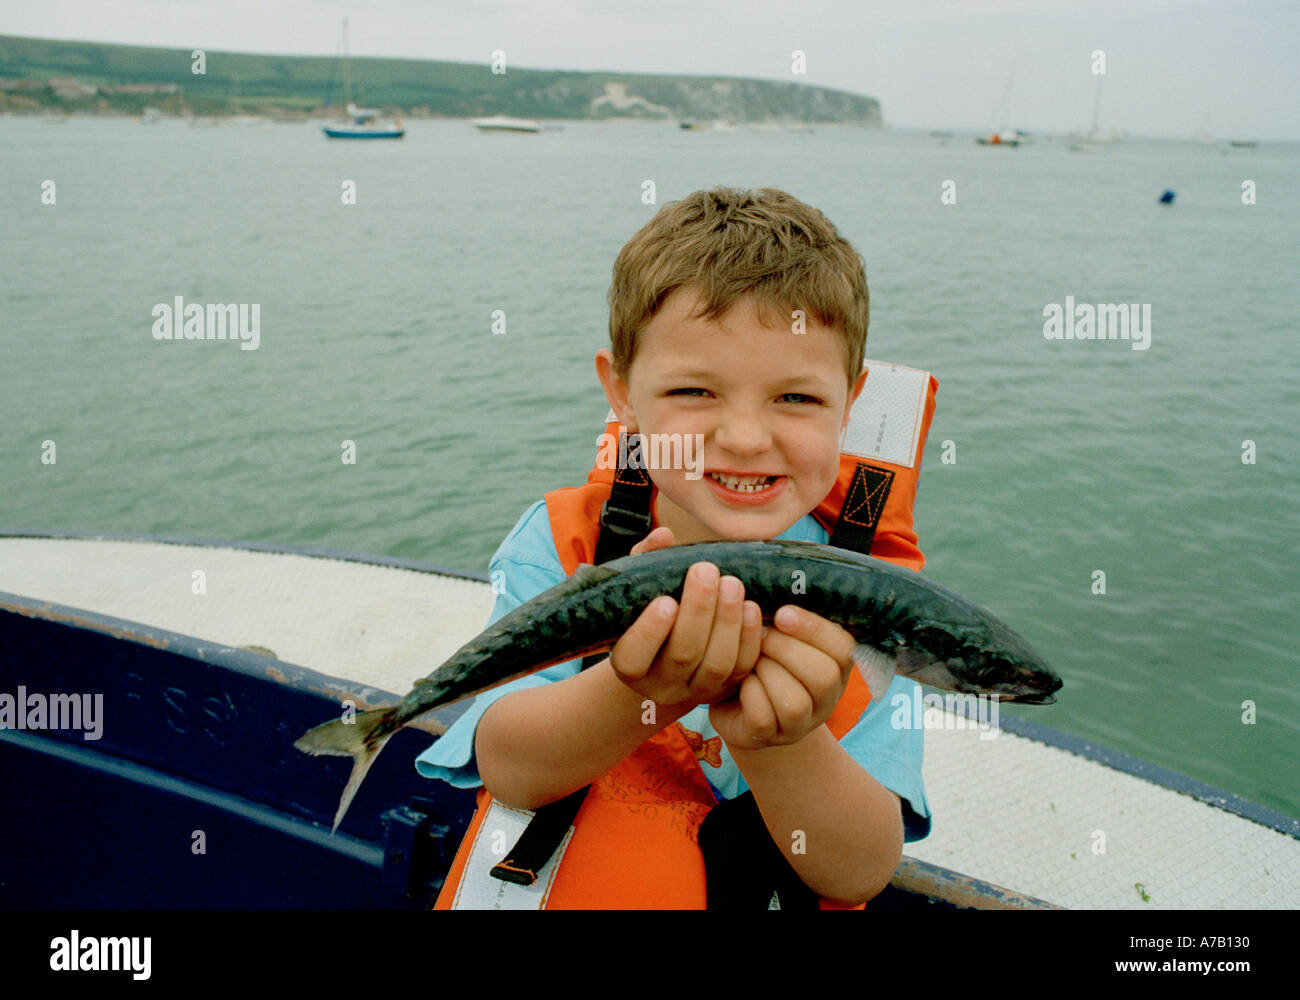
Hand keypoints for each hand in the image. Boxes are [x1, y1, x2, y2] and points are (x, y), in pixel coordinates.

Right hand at [607, 527, 764, 714]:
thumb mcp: (639, 589)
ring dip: (727, 621)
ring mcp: (695, 691)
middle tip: (706, 571)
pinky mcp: (726, 689)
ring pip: (716, 664)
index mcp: (628, 664)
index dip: (650, 631)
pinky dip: (749, 637)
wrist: (668, 658)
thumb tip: (663, 536)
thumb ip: (645, 561)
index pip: (633, 656)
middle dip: (698, 611)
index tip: (666, 600)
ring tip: (732, 583)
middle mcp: (660, 685)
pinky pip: (742, 668)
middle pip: (682, 654)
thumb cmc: (648, 612)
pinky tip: (751, 606)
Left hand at [708, 605, 857, 750]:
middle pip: (824, 676)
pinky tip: (741, 682)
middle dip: (786, 650)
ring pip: (796, 703)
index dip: (814, 629)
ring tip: (751, 660)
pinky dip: (749, 694)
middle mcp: (827, 697)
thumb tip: (778, 583)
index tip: (782, 613)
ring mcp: (802, 723)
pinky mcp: (772, 737)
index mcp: (835, 664)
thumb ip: (786, 617)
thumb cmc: (762, 657)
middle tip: (761, 636)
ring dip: (767, 673)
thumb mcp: (778, 633)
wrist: (736, 700)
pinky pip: (764, 717)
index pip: (843, 648)